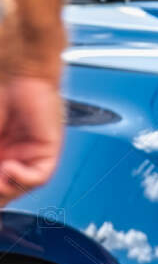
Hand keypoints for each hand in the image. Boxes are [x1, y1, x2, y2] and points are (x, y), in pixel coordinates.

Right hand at [0, 73, 65, 206]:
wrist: (21, 72)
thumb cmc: (3, 95)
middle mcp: (13, 158)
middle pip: (4, 192)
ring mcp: (30, 156)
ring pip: (18, 188)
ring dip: (4, 188)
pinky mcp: (48, 152)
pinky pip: (38, 177)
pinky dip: (22, 179)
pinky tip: (9, 167)